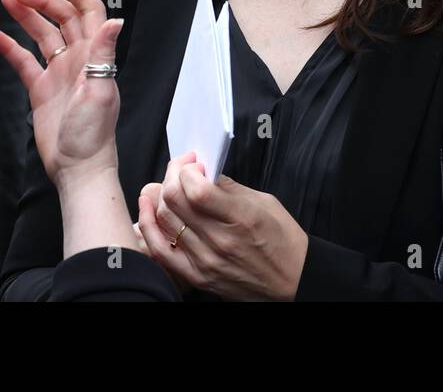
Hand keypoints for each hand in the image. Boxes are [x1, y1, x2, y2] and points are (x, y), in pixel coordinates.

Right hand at [0, 0, 122, 186]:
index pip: (87, 9)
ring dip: (25, 16)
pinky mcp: (41, 88)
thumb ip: (104, 53)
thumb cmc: (93, 134)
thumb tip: (116, 20)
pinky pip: (23, 60)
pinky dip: (9, 46)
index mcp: (95, 54)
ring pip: (41, 34)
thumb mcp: (100, 91)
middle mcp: (78, 58)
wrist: (77, 167)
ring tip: (4, 0)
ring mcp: (58, 72)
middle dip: (41, 0)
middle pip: (61, 17)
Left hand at [136, 153, 309, 300]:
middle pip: (174, 200)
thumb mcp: (265, 203)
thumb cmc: (284, 240)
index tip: (194, 162)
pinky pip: (161, 250)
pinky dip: (148, 226)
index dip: (187, 169)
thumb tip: (203, 171)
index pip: (195, 190)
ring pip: (163, 220)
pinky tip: (148, 207)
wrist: (293, 280)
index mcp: (241, 218)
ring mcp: (206, 261)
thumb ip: (230, 187)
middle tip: (181, 169)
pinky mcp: (198, 276)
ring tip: (170, 185)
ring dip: (160, 195)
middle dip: (172, 175)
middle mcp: (220, 241)